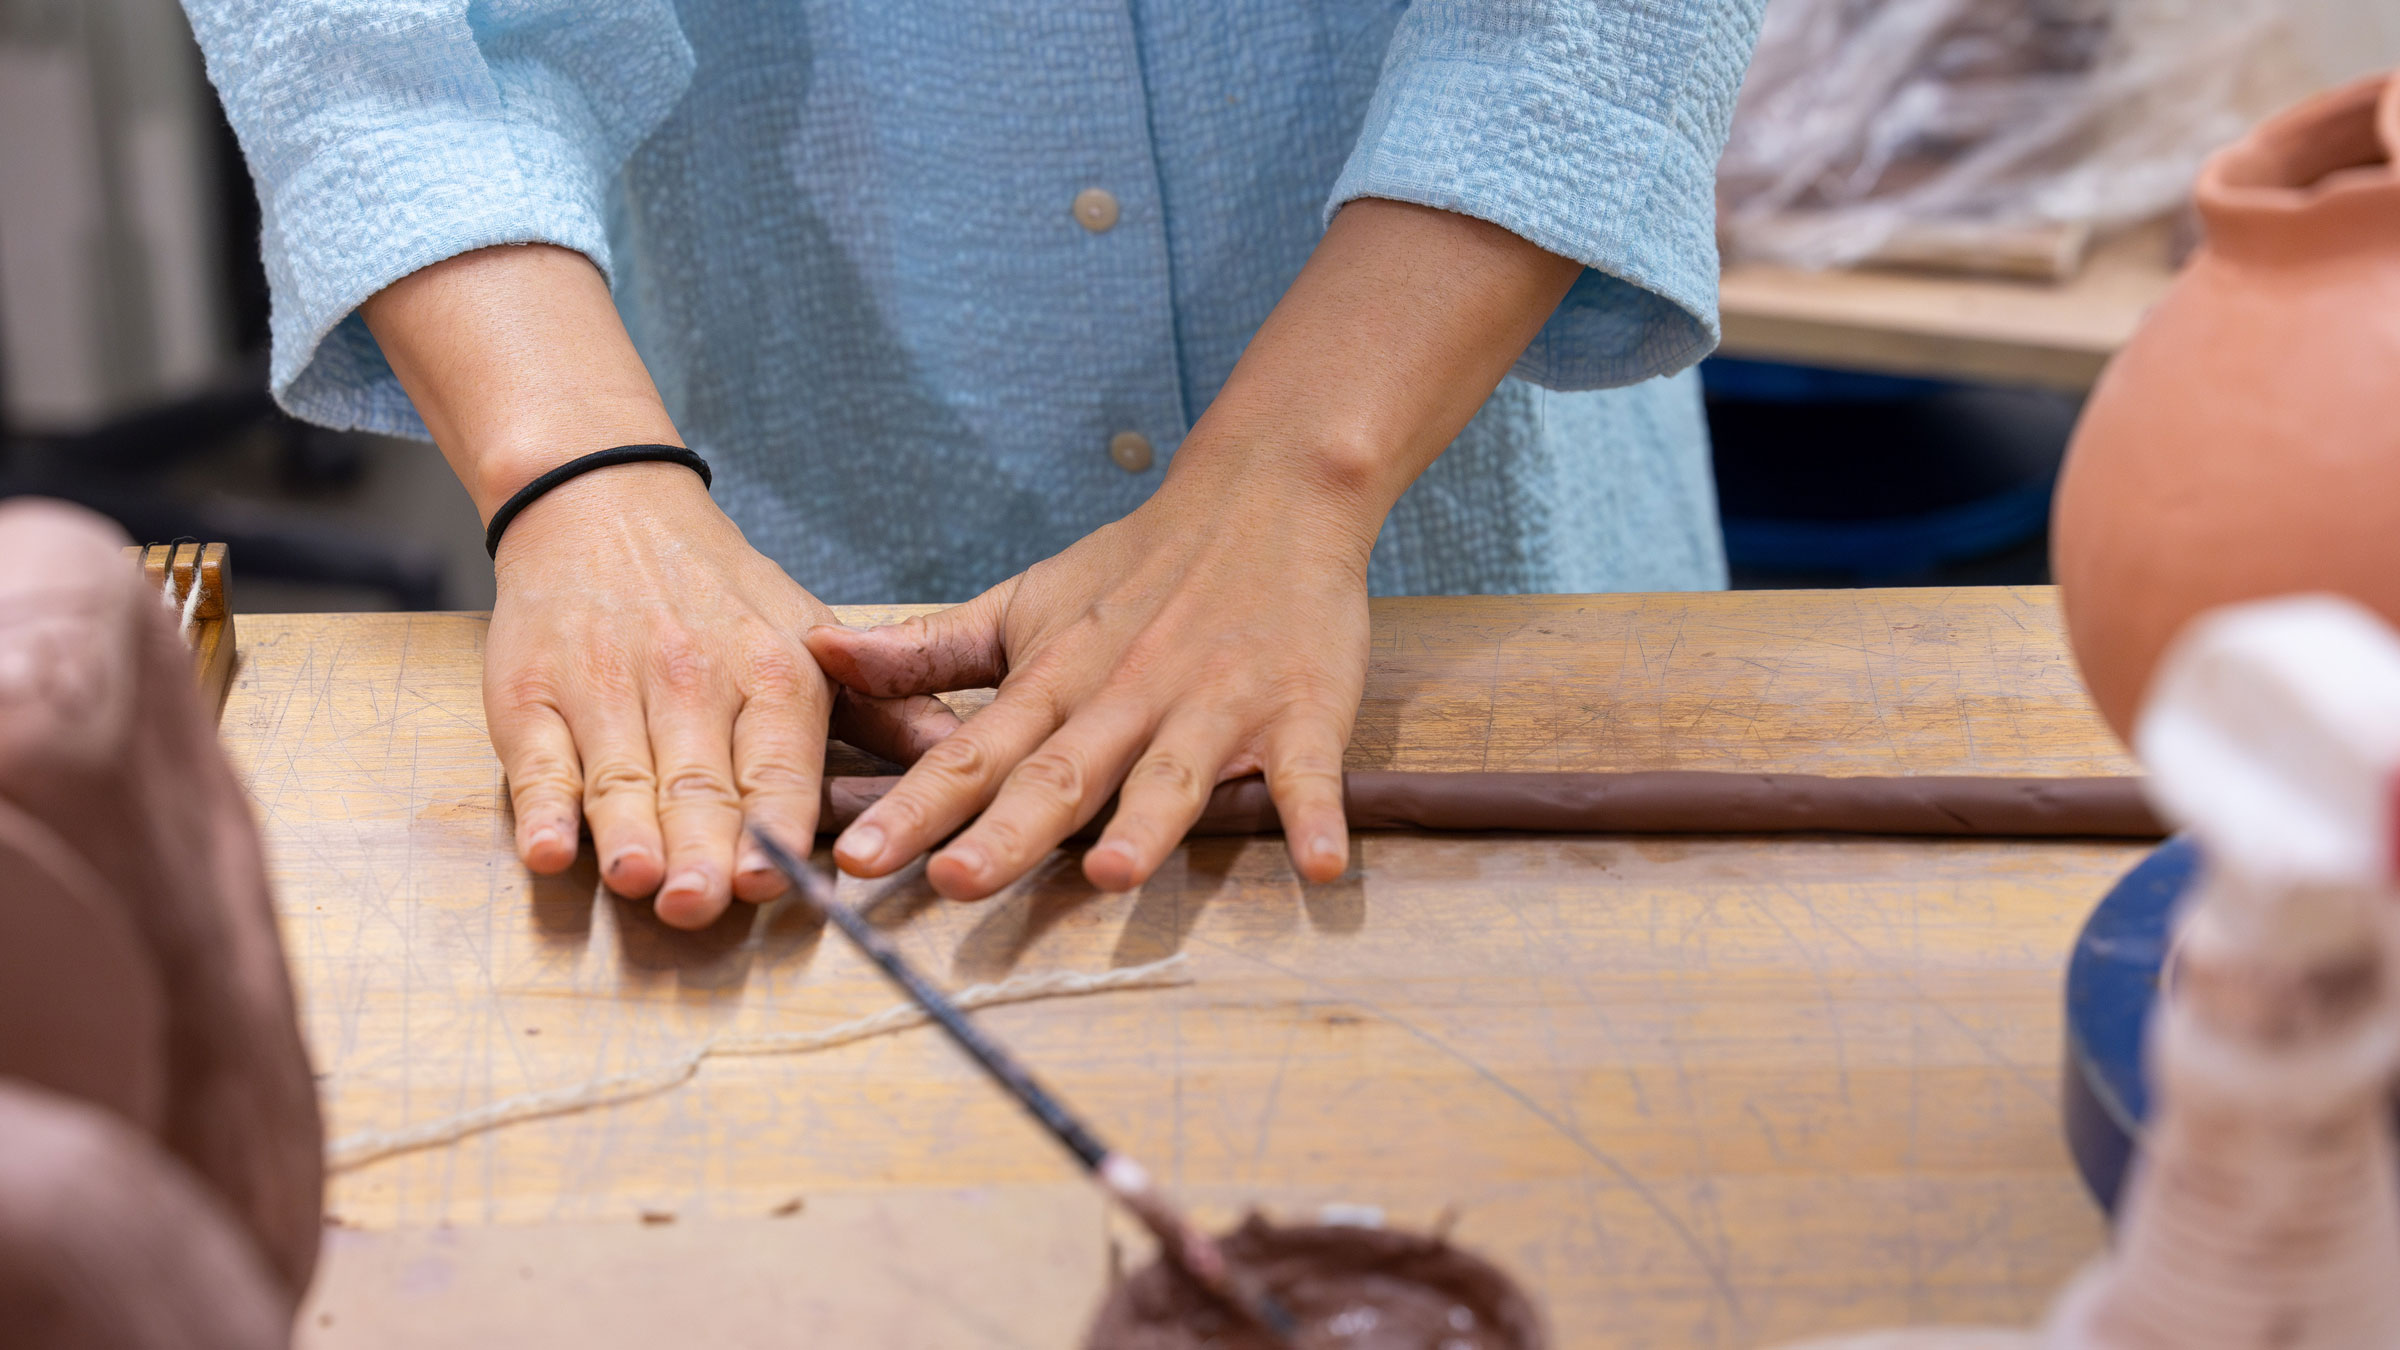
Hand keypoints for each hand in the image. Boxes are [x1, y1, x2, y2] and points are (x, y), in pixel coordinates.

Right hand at [356, 243, 956, 929]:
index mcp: (774, 673)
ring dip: (628, 831)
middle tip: (702, 902)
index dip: (776, 820)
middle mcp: (692, 679)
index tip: (778, 876)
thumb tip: (972, 776)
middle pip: (699, 780)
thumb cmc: (721, 594)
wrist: (603, 503)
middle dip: (702, 845)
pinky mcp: (531, 696)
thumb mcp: (813, 639)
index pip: (780, 761)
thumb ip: (889, 715)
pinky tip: (548, 849)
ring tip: (637, 879)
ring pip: (621, 774)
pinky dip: (540, 807)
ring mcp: (607, 688)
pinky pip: (536, 761)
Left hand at [808, 445, 1376, 899]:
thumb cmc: (1137, 567)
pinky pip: (1306, 771)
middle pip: (1060, 775)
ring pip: (1171, 775)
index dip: (915, 807)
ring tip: (1112, 874)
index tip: (857, 860)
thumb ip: (926, 647)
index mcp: (1055, 683)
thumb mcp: (1022, 603)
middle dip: (1008, 831)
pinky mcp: (1299, 712)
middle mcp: (1126, 701)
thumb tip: (818, 653)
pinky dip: (1316, 814)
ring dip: (1146, 826)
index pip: (971, 753)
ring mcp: (1213, 707)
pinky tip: (1321, 866)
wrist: (1265, 496)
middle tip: (956, 882)